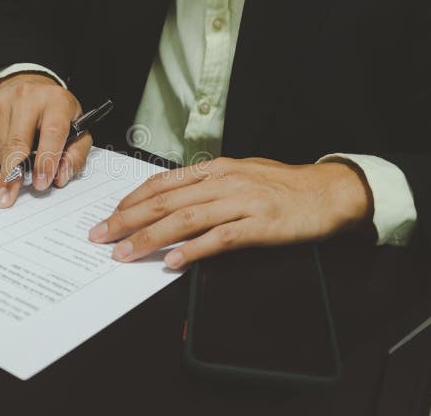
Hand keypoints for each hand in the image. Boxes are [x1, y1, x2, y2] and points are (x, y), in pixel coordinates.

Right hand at [0, 72, 91, 207]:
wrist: (33, 88)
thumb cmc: (57, 114)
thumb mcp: (78, 130)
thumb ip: (75, 156)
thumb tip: (60, 177)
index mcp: (57, 101)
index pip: (52, 133)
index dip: (46, 162)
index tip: (41, 183)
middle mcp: (28, 97)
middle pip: (17, 143)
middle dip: (12, 174)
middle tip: (8, 196)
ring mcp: (4, 101)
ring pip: (1, 147)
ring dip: (9, 166)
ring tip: (21, 161)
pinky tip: (10, 148)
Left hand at [88, 157, 372, 268]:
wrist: (329, 191)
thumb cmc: (283, 185)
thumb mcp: (240, 174)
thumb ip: (207, 186)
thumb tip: (171, 202)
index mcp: (216, 169)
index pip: (163, 183)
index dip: (132, 200)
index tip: (110, 215)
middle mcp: (223, 182)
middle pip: (165, 202)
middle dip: (127, 220)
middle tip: (101, 236)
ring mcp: (242, 202)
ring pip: (185, 219)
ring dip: (150, 238)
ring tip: (125, 253)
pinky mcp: (260, 225)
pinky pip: (221, 238)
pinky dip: (194, 250)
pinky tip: (174, 261)